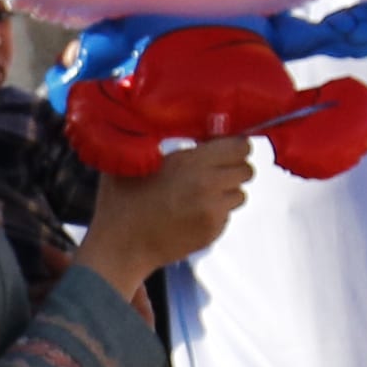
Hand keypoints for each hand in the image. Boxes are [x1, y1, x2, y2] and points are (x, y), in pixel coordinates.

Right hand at [79, 138, 258, 295]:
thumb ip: (155, 138)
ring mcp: (213, 211)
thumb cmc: (122, 202)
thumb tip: (169, 120)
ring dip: (225, 191)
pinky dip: (215, 212)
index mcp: (191, 162)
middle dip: (232, 167)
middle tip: (213, 170)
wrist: (121, 247)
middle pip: (246, 169)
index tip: (222, 148)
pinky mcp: (213, 231)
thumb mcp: (135, 161)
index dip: (233, 145)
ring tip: (199, 194)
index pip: (240, 146)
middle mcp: (208, 185)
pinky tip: (191, 213)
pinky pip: (227, 214)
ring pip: (239, 193)